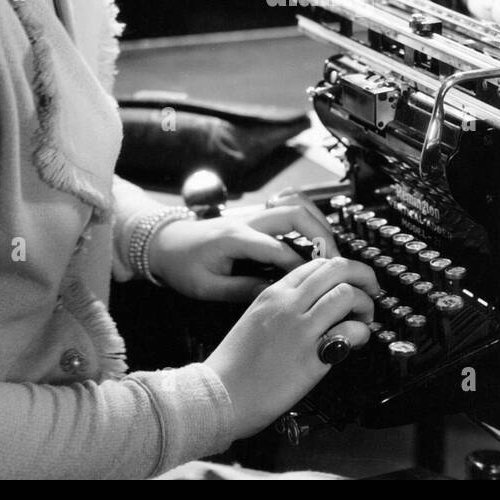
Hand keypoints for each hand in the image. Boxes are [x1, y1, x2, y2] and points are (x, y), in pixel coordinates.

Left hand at [146, 199, 337, 302]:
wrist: (164, 243)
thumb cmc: (182, 265)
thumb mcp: (208, 287)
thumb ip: (241, 290)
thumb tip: (274, 294)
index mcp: (236, 238)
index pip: (277, 248)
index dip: (300, 265)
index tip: (315, 283)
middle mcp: (248, 221)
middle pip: (295, 215)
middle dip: (321, 235)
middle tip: (336, 261)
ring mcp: (253, 216)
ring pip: (295, 205)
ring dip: (318, 223)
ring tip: (332, 248)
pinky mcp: (255, 218)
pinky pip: (288, 208)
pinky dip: (307, 217)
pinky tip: (315, 235)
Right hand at [205, 257, 378, 438]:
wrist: (220, 395)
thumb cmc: (233, 365)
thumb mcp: (255, 319)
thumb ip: (282, 307)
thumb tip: (313, 306)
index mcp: (273, 293)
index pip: (317, 263)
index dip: (341, 268)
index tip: (351, 280)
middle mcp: (288, 305)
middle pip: (337, 268)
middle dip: (363, 275)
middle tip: (371, 289)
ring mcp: (301, 329)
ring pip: (346, 294)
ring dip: (365, 303)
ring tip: (364, 317)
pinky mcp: (312, 357)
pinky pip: (349, 332)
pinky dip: (362, 332)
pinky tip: (357, 340)